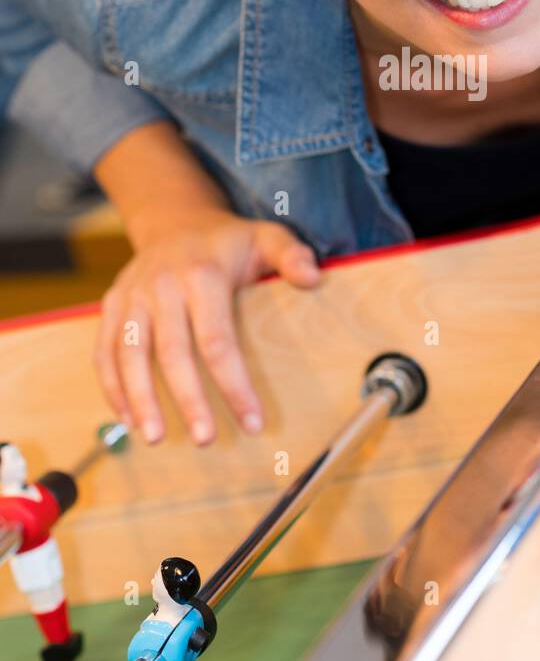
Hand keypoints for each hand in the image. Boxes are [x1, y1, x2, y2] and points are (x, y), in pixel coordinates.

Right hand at [94, 214, 321, 445]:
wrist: (174, 221)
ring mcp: (131, 297)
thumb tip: (314, 278)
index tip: (253, 421)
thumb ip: (291, 254)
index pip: (217, 340)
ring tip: (155, 437)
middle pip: (172, 352)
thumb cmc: (227, 242)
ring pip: (128, 355)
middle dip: (188, 399)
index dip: (234, 384)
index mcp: (202, 276)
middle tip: (205, 439)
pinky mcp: (111, 306)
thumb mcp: (265, 237)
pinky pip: (104, 351)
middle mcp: (161, 286)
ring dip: (140, 399)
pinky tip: (128, 419)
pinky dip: (113, 387)